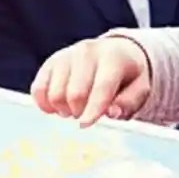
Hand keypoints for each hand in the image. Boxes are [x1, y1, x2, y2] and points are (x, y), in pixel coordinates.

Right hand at [31, 37, 150, 126]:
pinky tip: (57, 107)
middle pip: (75, 94)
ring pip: (55, 94)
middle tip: (86, 114)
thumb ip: (128, 102)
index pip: (101, 86)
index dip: (93, 109)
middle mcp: (87, 52)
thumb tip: (110, 112)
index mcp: (113, 58)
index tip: (85, 125)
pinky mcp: (51, 63)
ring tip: (75, 108)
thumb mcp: (140, 88)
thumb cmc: (128, 76)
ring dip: (63, 109)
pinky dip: (45, 104)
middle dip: (80, 112)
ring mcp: (66, 55)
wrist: (116, 52)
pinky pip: (38, 89)